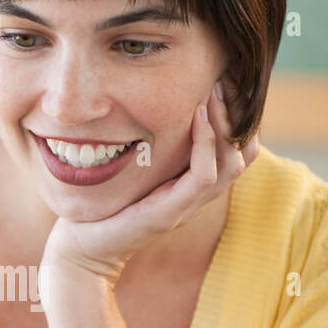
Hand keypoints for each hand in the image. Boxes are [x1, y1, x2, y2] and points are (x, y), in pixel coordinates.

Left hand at [39, 82, 259, 286]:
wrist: (82, 248)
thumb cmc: (105, 205)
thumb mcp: (136, 169)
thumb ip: (154, 147)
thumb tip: (159, 106)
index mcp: (194, 184)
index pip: (238, 148)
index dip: (240, 115)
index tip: (226, 80)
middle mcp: (197, 196)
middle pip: (245, 154)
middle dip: (241, 114)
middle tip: (225, 79)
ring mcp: (186, 206)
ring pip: (232, 163)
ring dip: (226, 124)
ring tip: (214, 91)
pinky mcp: (170, 214)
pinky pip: (203, 176)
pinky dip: (205, 144)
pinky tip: (195, 117)